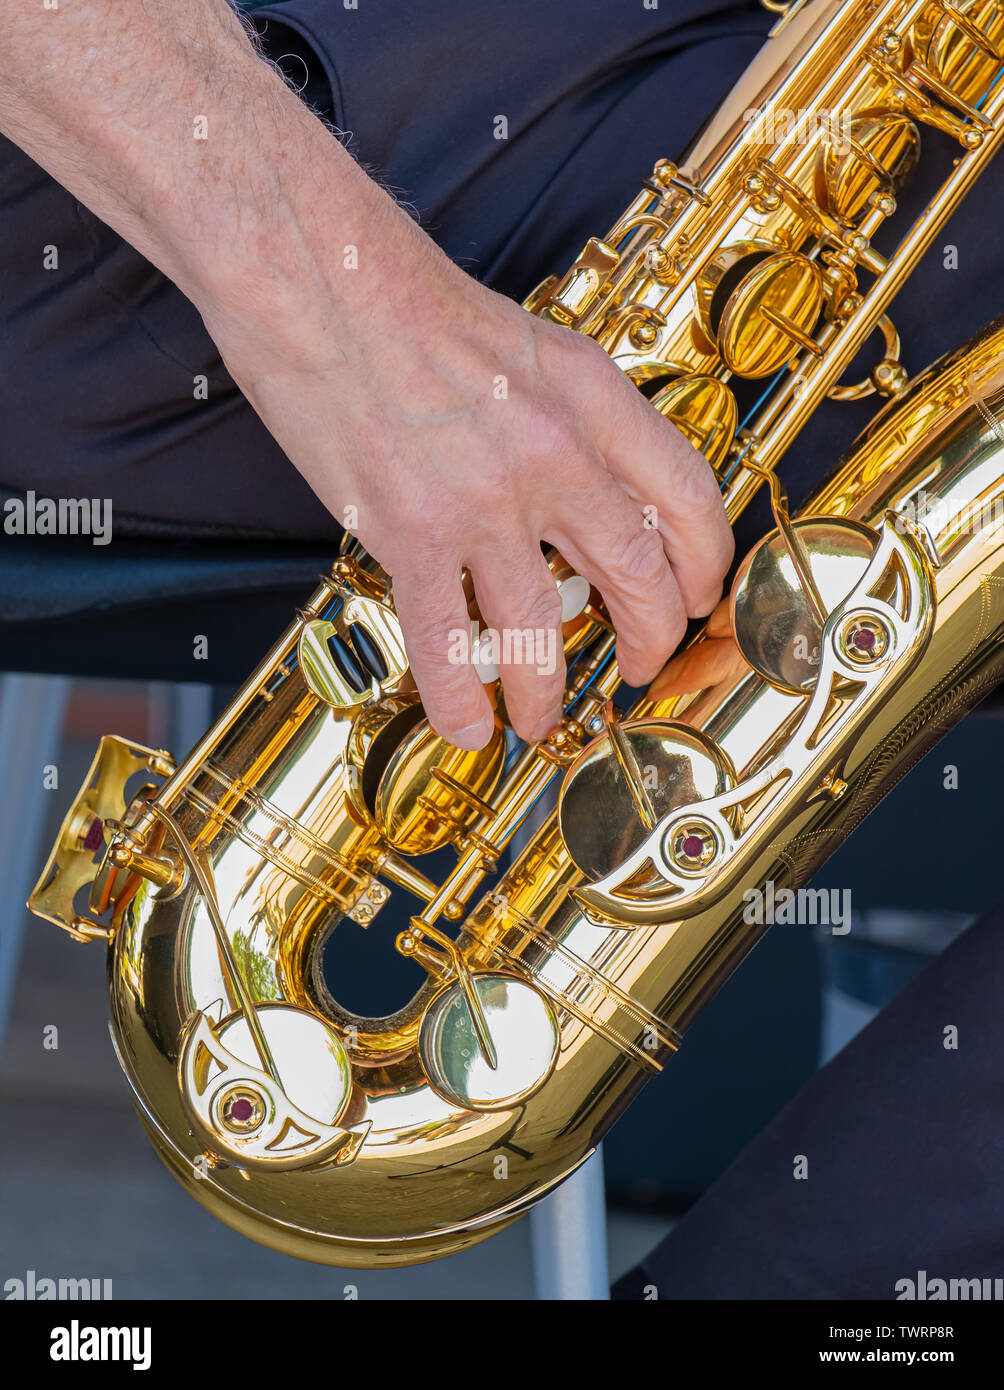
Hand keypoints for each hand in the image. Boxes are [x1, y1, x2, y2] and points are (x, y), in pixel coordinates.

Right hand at [0, 0, 732, 749]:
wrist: (317, 273)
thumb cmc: (408, 295)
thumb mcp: (530, 341)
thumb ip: (574, 417)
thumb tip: (597, 486)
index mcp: (593, 398)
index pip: (689, 499)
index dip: (705, 566)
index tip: (695, 597)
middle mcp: (553, 453)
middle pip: (638, 575)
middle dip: (648, 640)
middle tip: (637, 666)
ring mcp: (483, 500)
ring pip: (542, 630)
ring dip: (546, 690)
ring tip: (540, 718)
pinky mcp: (410, 531)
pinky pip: (446, 641)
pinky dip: (459, 698)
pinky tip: (466, 725)